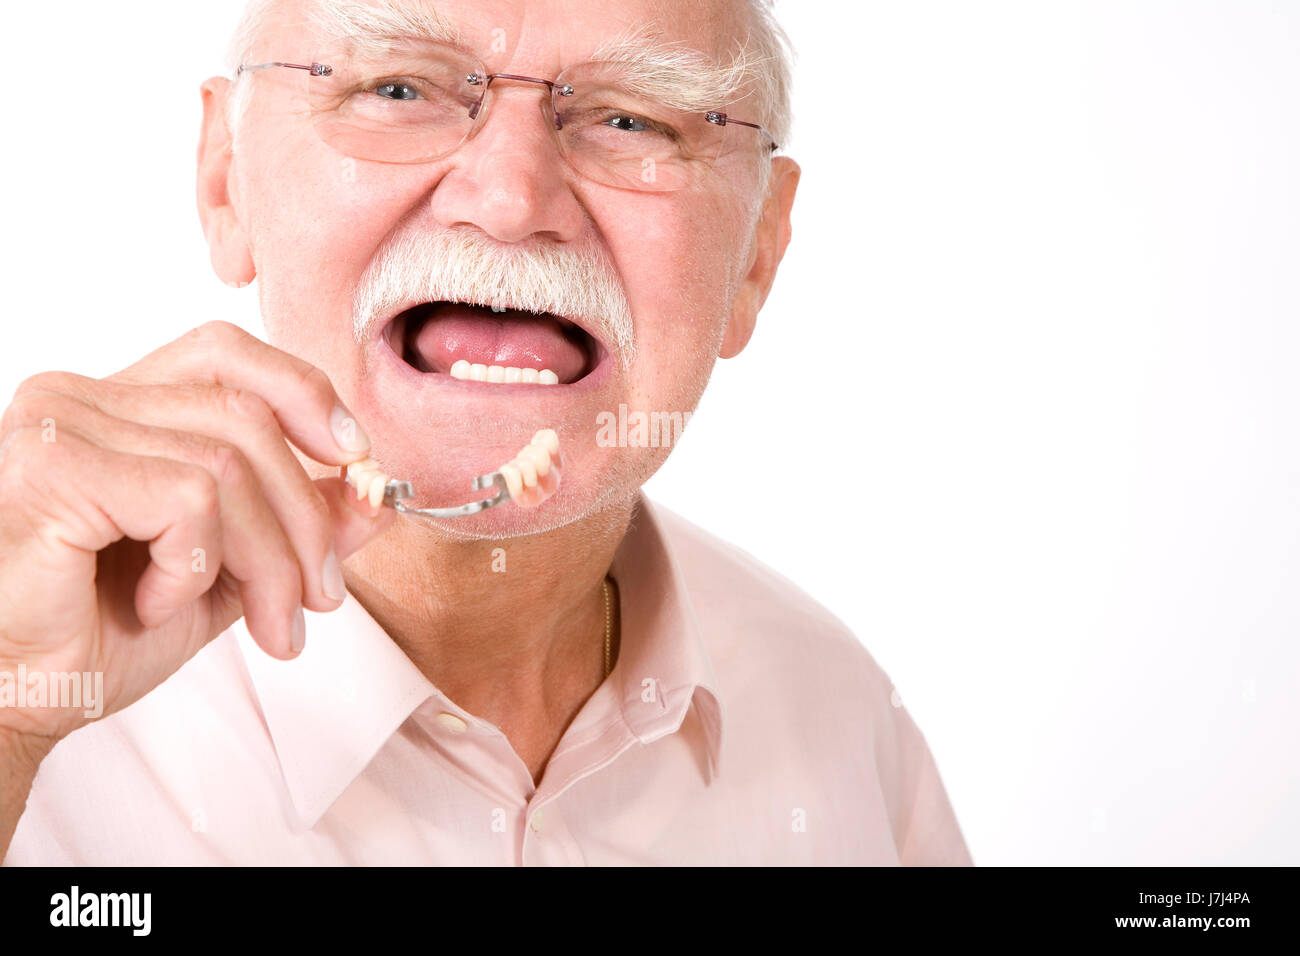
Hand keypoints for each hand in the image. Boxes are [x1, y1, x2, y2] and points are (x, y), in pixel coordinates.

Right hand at [0, 320, 393, 748]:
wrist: (11, 700)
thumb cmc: (95, 635)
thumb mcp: (228, 574)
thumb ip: (298, 526)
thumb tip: (378, 494)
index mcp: (119, 404)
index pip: (228, 352)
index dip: (305, 393)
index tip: (355, 459)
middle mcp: (83, 396)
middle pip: (248, 416)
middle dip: (306, 518)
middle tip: (319, 600)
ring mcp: (61, 423)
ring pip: (229, 464)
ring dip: (268, 560)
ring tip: (263, 623)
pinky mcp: (53, 466)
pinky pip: (187, 496)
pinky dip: (195, 565)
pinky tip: (154, 603)